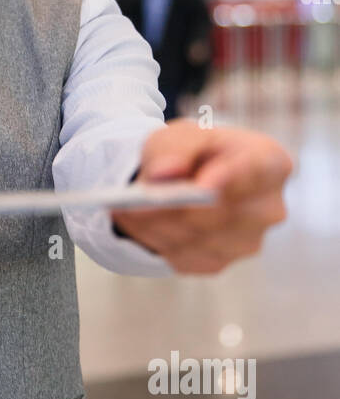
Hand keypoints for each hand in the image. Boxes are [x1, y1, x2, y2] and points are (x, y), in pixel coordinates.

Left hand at [109, 119, 292, 273]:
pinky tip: (142, 221)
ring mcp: (247, 241)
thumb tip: (165, 173)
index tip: (201, 186)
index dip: (229, 180)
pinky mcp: (220, 263)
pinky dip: (153, 239)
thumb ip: (176, 147)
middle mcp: (268, 208)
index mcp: (271, 164)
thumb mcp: (181, 135)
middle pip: (219, 213)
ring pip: (193, 238)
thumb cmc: (192, 153)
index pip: (256, 173)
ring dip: (155, 223)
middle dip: (173, 206)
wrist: (186, 181)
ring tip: (129, 205)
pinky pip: (180, 255)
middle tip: (134, 200)